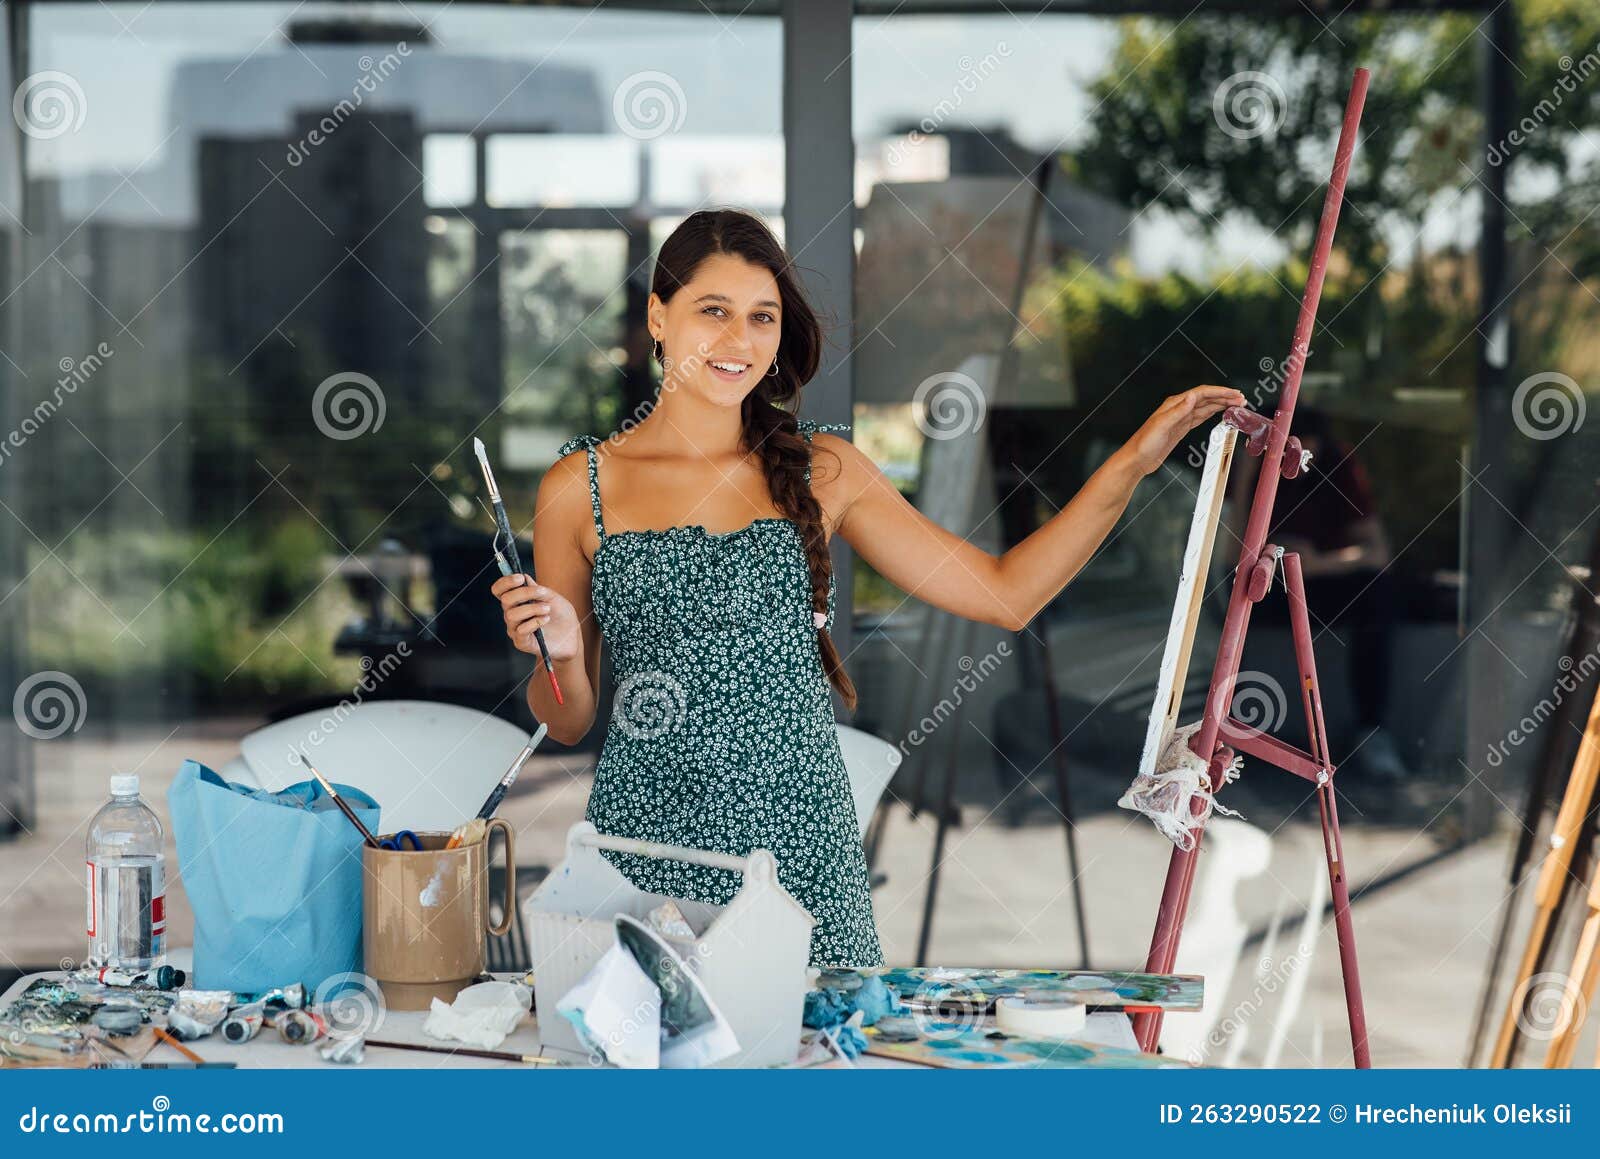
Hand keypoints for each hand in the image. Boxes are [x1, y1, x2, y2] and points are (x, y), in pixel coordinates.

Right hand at [491, 574, 580, 663]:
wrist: (572, 636)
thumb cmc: (561, 616)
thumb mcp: (551, 597)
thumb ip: (536, 588)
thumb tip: (524, 577)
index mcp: (516, 602)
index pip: (499, 591)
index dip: (505, 582)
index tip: (520, 578)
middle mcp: (512, 615)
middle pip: (505, 600)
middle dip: (524, 593)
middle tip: (542, 594)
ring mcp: (515, 629)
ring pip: (511, 615)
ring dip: (532, 608)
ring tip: (547, 609)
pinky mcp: (522, 642)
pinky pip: (521, 630)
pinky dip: (535, 622)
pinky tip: (546, 619)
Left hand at [1120, 385, 1246, 476]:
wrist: (1136, 460)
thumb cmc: (1143, 444)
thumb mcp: (1161, 426)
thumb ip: (1177, 411)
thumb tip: (1192, 396)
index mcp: (1174, 404)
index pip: (1201, 393)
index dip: (1219, 392)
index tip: (1234, 393)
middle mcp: (1177, 409)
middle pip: (1206, 398)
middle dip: (1224, 397)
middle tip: (1242, 399)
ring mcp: (1180, 419)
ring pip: (1205, 407)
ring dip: (1221, 404)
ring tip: (1236, 404)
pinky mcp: (1181, 429)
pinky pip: (1200, 417)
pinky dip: (1212, 414)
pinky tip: (1220, 413)